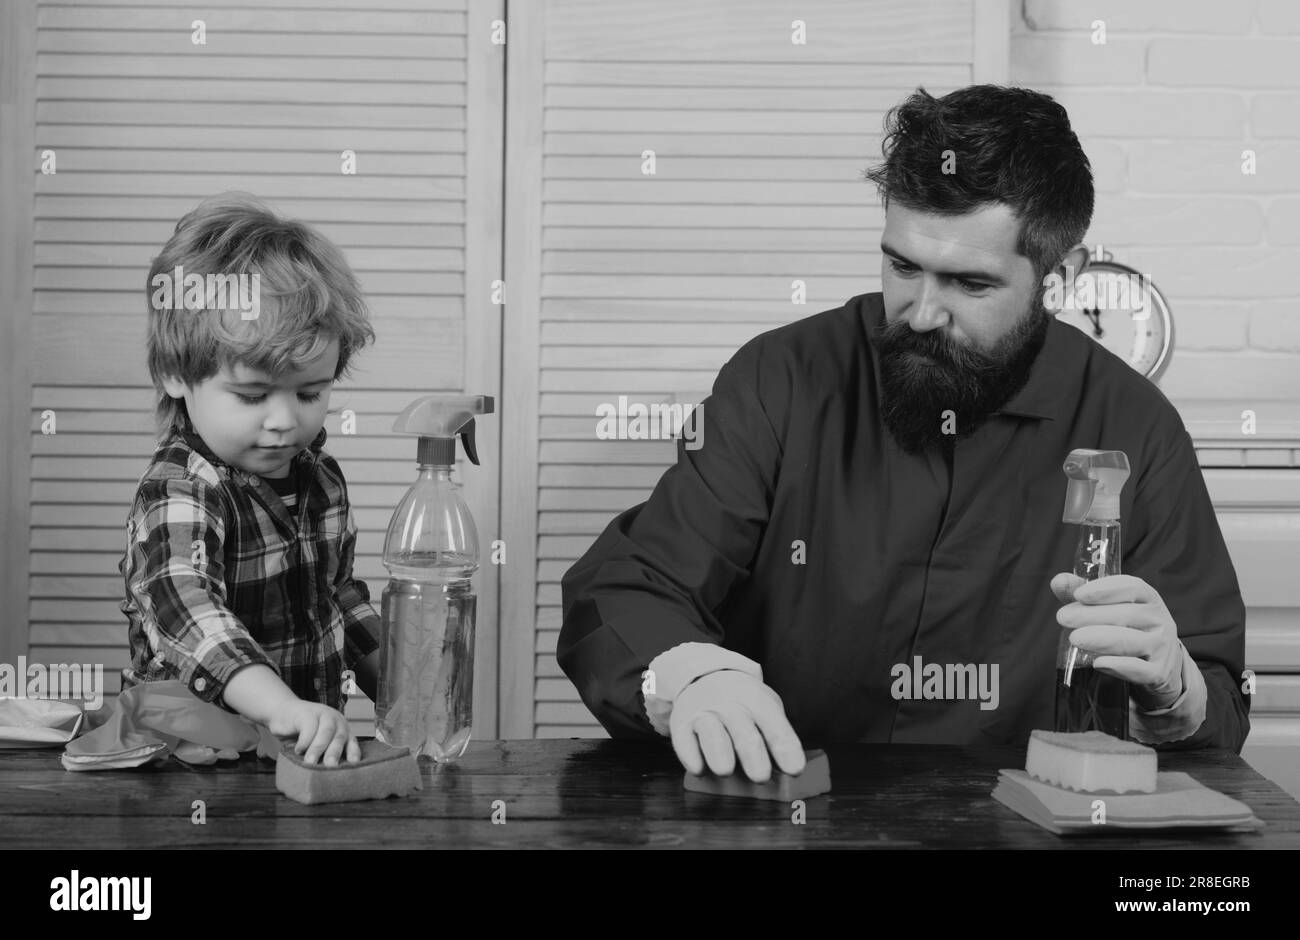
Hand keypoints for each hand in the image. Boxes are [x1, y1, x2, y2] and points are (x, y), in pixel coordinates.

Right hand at [267, 700, 360, 765]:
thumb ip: (321, 756)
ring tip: (310, 762)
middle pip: (339, 738)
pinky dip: (304, 741)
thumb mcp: (313, 746)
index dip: (353, 753)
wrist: (281, 713)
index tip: (353, 765)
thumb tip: (323, 779)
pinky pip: (309, 727)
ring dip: (318, 749)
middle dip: (335, 753)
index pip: (352, 743)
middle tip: (330, 766)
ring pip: (326, 732)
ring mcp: (323, 714)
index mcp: (341, 731)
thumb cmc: (299, 734)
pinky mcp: (307, 712)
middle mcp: (336, 722)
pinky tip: (298, 750)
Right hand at [669, 670, 804, 781]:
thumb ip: (773, 736)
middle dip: (753, 755)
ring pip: (711, 733)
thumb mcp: (763, 708)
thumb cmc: (742, 704)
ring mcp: (704, 713)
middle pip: (743, 732)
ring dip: (719, 752)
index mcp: (756, 701)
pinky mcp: (681, 724)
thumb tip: (786, 774)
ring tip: (725, 771)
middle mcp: (730, 706)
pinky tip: (697, 769)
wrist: (703, 676)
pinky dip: (690, 755)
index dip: (785, 747)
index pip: (774, 725)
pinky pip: (683, 740)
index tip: (794, 770)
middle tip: (761, 777)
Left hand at [1052, 573, 1184, 709]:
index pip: (1133, 587)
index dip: (1105, 589)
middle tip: (1063, 617)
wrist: (1159, 663)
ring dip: (1101, 639)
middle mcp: (1160, 620)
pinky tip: (1098, 663)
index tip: (1078, 594)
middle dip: (1091, 615)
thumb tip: (1058, 581)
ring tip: (1074, 638)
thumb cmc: (1128, 628)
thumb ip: (1084, 594)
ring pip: (1132, 642)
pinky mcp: (1159, 673)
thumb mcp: (1112, 608)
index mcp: (1149, 599)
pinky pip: (1140, 670)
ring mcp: (1162, 648)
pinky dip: (1119, 666)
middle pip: (1127, 614)